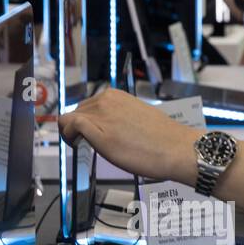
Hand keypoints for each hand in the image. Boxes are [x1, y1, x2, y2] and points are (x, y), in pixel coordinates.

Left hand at [57, 88, 198, 183]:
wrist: (175, 149)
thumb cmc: (162, 139)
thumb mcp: (137, 117)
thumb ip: (118, 117)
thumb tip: (109, 127)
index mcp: (116, 95)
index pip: (88, 105)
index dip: (85, 121)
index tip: (88, 134)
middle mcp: (106, 100)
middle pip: (77, 111)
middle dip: (77, 126)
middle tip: (86, 143)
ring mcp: (101, 115)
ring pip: (70, 118)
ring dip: (71, 132)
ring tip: (82, 146)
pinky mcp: (97, 132)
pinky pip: (70, 126)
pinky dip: (68, 135)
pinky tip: (76, 145)